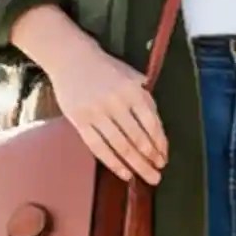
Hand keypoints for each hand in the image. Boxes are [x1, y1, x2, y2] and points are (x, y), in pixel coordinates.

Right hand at [11, 6, 167, 185]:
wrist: (71, 58)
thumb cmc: (106, 70)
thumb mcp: (132, 76)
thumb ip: (146, 99)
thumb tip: (159, 132)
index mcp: (133, 90)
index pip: (152, 123)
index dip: (160, 144)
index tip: (164, 158)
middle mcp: (116, 101)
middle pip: (138, 138)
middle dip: (150, 159)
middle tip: (158, 175)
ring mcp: (97, 112)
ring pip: (120, 145)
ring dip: (136, 165)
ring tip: (146, 176)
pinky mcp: (80, 120)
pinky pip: (99, 147)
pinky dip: (113, 163)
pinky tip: (124, 173)